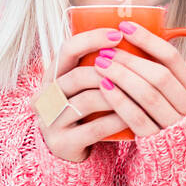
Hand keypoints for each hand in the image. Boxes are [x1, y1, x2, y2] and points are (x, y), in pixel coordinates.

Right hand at [37, 26, 127, 162]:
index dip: (91, 39)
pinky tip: (134, 116)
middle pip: (77, 76)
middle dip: (109, 70)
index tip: (118, 34)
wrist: (73, 152)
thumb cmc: (87, 113)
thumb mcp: (86, 88)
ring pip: (86, 101)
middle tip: (135, 68)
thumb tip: (133, 33)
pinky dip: (117, 119)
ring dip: (117, 95)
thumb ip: (98, 66)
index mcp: (51, 77)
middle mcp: (44, 97)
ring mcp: (50, 122)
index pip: (67, 49)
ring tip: (141, 92)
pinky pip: (94, 128)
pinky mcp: (61, 143)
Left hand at [94, 19, 185, 137]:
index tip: (125, 27)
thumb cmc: (167, 119)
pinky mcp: (157, 140)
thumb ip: (163, 74)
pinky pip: (138, 117)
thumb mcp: (175, 96)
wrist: (175, 161)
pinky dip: (120, 100)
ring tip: (100, 64)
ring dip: (122, 76)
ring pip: (148, 95)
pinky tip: (104, 87)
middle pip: (159, 75)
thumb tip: (136, 36)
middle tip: (106, 49)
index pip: (172, 58)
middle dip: (130, 59)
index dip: (148, 40)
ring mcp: (174, 124)